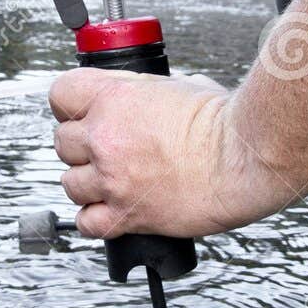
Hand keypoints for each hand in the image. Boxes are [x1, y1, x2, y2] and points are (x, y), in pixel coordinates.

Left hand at [49, 68, 294, 238]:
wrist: (246, 158)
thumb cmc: (226, 121)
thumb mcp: (179, 84)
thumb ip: (145, 92)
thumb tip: (139, 96)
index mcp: (115, 98)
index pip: (61, 95)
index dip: (70, 104)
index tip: (81, 113)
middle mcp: (106, 138)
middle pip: (62, 142)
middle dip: (82, 145)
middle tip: (105, 149)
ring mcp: (113, 179)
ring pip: (69, 183)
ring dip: (87, 182)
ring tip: (112, 180)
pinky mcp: (128, 215)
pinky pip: (87, 223)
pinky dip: (94, 218)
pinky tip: (110, 209)